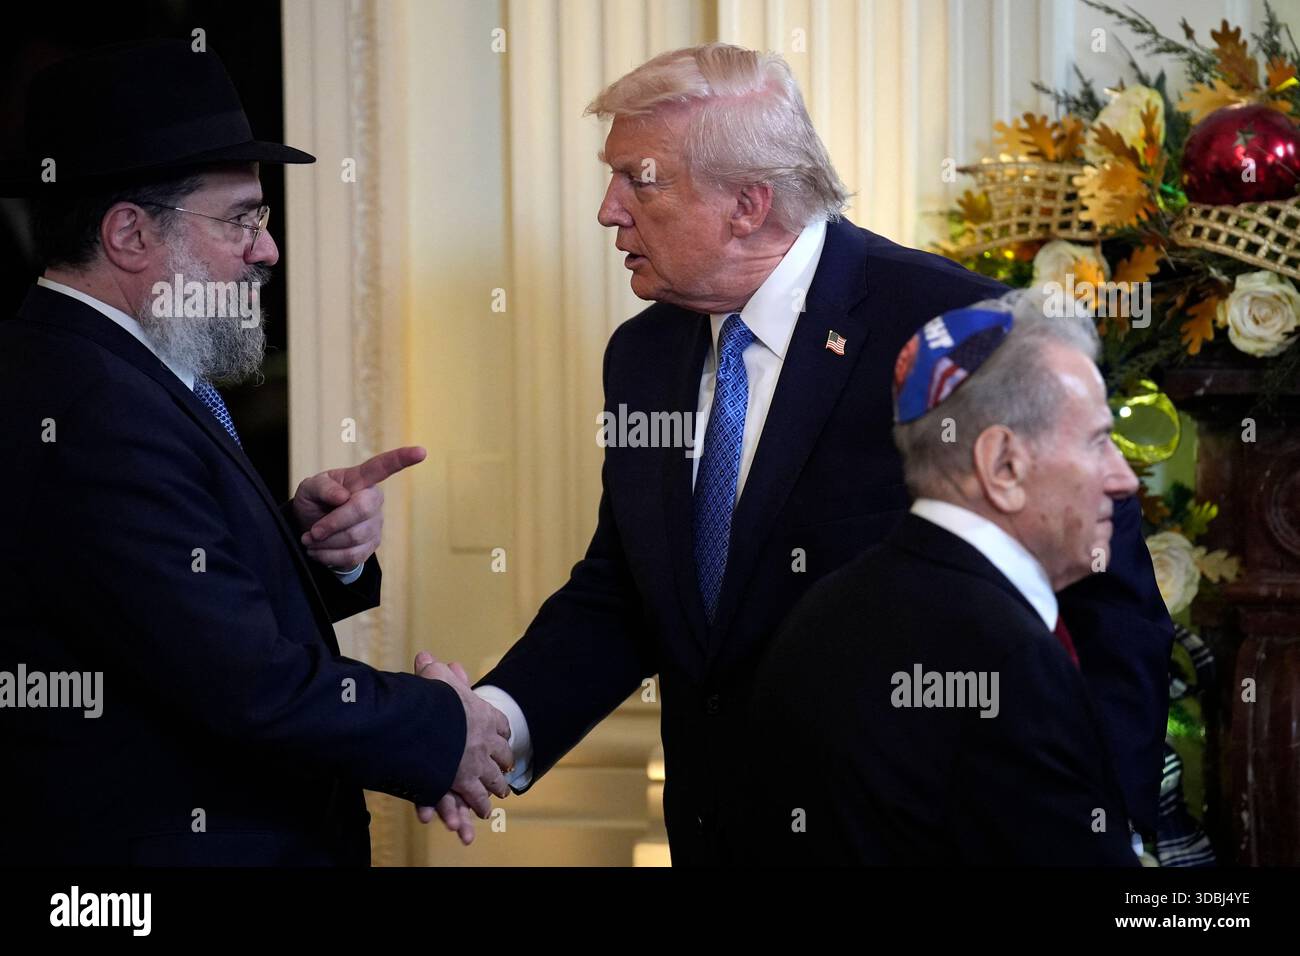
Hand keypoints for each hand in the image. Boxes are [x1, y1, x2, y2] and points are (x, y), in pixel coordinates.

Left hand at [292, 445, 426, 569]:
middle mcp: (374, 500)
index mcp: (361, 479)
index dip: (402, 459)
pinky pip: (353, 556)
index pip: (383, 466)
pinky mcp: (372, 545)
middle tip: (312, 532)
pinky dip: (329, 557)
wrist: (311, 531)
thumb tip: (342, 497)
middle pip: (361, 510)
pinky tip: (319, 551)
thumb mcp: (308, 488)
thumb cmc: (314, 503)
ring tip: (310, 540)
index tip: (421, 451)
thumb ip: (322, 487)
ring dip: (326, 543)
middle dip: (332, 524)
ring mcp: (376, 523)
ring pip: (354, 537)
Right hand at [412, 651, 512, 839]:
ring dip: (496, 788)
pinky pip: (476, 796)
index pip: (500, 724)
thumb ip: (434, 671)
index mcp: (484, 715)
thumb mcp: (435, 678)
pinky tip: (483, 813)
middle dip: (502, 764)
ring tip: (498, 796)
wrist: (433, 723)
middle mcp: (487, 740)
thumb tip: (426, 657)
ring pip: (493, 779)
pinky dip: (479, 805)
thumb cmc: (433, 698)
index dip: (501, 731)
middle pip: (502, 755)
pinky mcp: (465, 782)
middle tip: (506, 772)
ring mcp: (479, 762)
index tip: (504, 737)